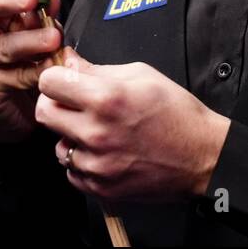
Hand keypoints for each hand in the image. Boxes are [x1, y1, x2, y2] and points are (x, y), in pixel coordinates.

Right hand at [0, 0, 68, 143]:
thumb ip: (39, 13)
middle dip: (9, 0)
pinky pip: (14, 76)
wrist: (9, 106)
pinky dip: (38, 71)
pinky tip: (54, 68)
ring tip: (54, 38)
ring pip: (3, 46)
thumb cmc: (21, 57)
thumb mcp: (30, 29)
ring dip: (32, 41)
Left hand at [35, 49, 231, 203]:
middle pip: (44, 113)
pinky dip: (82, 162)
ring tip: (97, 132)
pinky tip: (104, 152)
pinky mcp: (101, 187)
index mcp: (106, 98)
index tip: (65, 81)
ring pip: (57, 145)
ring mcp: (97, 164)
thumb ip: (97, 69)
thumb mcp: (141, 75)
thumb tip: (69, 61)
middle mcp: (96, 132)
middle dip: (56, 104)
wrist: (203, 156)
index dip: (56, 78)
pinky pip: (72, 171)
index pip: (49, 83)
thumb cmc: (177, 113)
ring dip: (70, 136)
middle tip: (74, 104)